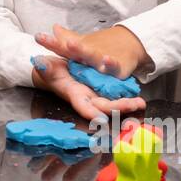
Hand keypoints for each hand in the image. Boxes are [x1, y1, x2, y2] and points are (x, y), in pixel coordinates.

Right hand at [31, 55, 146, 121]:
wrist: (55, 71)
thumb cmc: (50, 70)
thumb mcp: (46, 67)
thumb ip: (45, 67)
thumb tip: (39, 63)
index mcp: (73, 94)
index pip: (82, 105)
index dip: (90, 112)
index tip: (101, 118)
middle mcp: (86, 97)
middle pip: (103, 106)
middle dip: (118, 107)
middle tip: (134, 104)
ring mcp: (95, 95)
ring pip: (112, 103)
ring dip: (126, 104)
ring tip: (140, 103)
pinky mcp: (102, 89)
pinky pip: (116, 96)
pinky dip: (127, 97)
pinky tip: (139, 99)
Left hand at [36, 24, 149, 79]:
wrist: (130, 42)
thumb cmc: (102, 46)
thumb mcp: (83, 45)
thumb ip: (67, 39)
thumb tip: (54, 28)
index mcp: (78, 49)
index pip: (62, 46)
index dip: (50, 42)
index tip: (37, 37)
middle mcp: (88, 53)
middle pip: (74, 49)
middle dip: (60, 44)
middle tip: (47, 39)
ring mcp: (102, 59)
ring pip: (91, 55)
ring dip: (81, 50)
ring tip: (71, 44)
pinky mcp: (117, 67)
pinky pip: (114, 67)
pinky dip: (110, 63)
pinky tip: (106, 59)